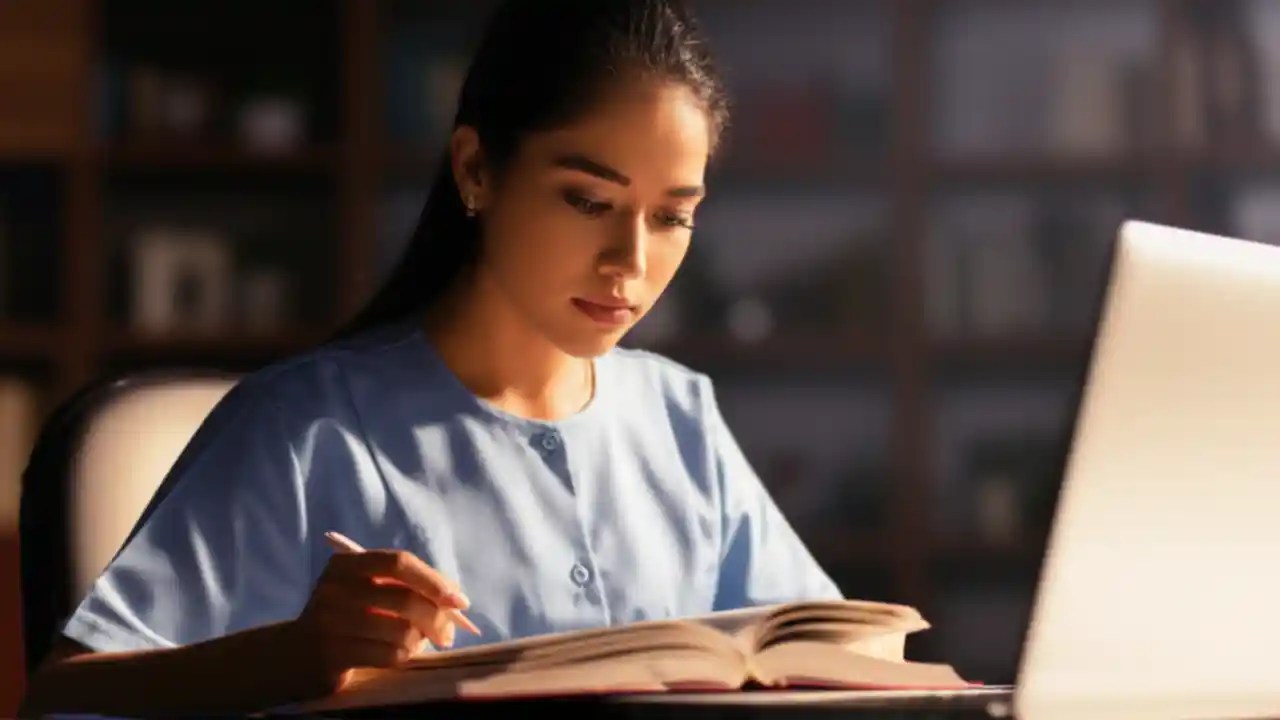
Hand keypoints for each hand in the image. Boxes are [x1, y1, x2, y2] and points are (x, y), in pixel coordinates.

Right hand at [291, 548, 480, 690]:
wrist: (294, 654)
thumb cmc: (345, 617)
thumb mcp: (365, 590)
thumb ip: (404, 586)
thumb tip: (454, 599)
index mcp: (346, 564)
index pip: (399, 562)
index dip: (433, 580)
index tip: (459, 600)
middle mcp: (335, 588)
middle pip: (404, 598)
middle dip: (436, 617)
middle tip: (448, 633)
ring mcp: (330, 622)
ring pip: (400, 630)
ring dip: (420, 640)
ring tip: (419, 642)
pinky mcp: (333, 654)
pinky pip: (388, 654)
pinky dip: (404, 655)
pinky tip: (401, 654)